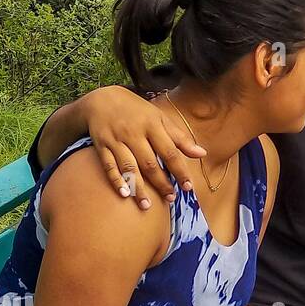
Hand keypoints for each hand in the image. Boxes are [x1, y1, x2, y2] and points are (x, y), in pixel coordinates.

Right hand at [83, 85, 205, 208]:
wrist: (102, 100)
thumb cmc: (137, 112)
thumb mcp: (160, 119)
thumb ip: (180, 138)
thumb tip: (202, 154)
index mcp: (152, 125)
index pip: (170, 152)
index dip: (180, 170)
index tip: (188, 187)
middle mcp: (134, 133)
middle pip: (149, 163)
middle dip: (161, 183)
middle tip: (171, 199)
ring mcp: (116, 140)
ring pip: (129, 167)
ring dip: (139, 187)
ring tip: (147, 205)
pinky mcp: (101, 145)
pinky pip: (108, 165)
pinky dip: (116, 180)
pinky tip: (125, 194)